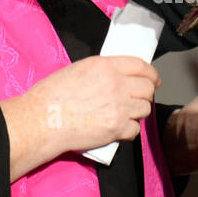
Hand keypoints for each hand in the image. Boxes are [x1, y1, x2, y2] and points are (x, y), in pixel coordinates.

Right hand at [25, 54, 160, 154]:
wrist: (42, 120)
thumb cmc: (52, 95)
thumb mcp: (79, 70)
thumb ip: (103, 71)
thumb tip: (119, 77)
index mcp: (106, 66)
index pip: (141, 66)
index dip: (151, 74)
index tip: (154, 80)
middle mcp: (116, 84)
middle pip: (147, 88)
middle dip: (146, 94)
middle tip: (138, 99)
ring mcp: (119, 107)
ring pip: (145, 109)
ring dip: (137, 112)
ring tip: (124, 114)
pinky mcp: (116, 128)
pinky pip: (135, 129)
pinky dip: (128, 130)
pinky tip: (117, 128)